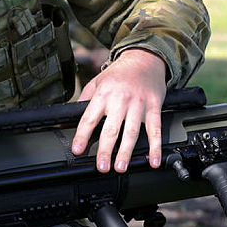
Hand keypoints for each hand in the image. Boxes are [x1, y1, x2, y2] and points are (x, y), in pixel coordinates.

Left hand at [71, 48, 167, 172]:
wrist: (145, 59)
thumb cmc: (119, 73)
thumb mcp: (97, 81)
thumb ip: (85, 99)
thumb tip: (70, 117)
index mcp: (103, 94)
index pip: (89, 118)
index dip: (82, 135)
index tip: (78, 150)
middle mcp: (120, 100)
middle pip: (111, 129)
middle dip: (105, 150)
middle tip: (101, 167)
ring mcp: (138, 104)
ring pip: (132, 132)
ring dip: (126, 152)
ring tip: (120, 167)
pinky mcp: (154, 107)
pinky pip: (155, 129)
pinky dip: (155, 147)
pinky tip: (153, 160)